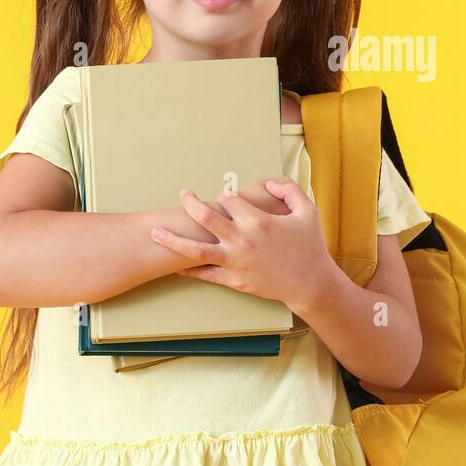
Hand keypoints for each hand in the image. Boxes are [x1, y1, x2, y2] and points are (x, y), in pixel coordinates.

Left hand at [149, 176, 342, 313]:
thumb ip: (289, 190)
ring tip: (154, 232)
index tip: (225, 194)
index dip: (226, 194)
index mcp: (258, 221)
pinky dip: (189, 270)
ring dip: (172, 240)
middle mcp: (242, 240)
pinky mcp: (234, 280)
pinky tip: (175, 265)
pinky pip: (206, 274)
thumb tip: (269, 182)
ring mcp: (235, 262)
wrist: (311, 283)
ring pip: (195, 250)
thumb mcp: (308, 211)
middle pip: (205, 217)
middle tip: (184, 194)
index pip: (230, 199)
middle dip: (190, 202)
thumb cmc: (310, 246)